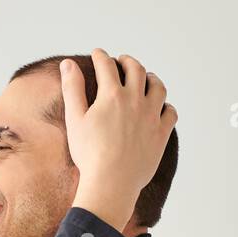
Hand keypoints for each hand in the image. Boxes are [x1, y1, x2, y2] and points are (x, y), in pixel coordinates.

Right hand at [65, 50, 176, 230]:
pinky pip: (170, 112)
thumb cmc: (89, 154)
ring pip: (158, 86)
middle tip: (122, 61)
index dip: (100, 56)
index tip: (97, 54)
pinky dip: (165, 105)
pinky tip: (160, 107)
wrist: (111, 182)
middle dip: (127, 61)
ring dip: (151, 78)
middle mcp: (135, 100)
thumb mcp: (75, 119)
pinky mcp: (161, 133)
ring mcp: (152, 116)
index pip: (106, 65)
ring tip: (146, 78)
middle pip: (136, 69)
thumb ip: (72, 89)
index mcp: (112, 94)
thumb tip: (67, 64)